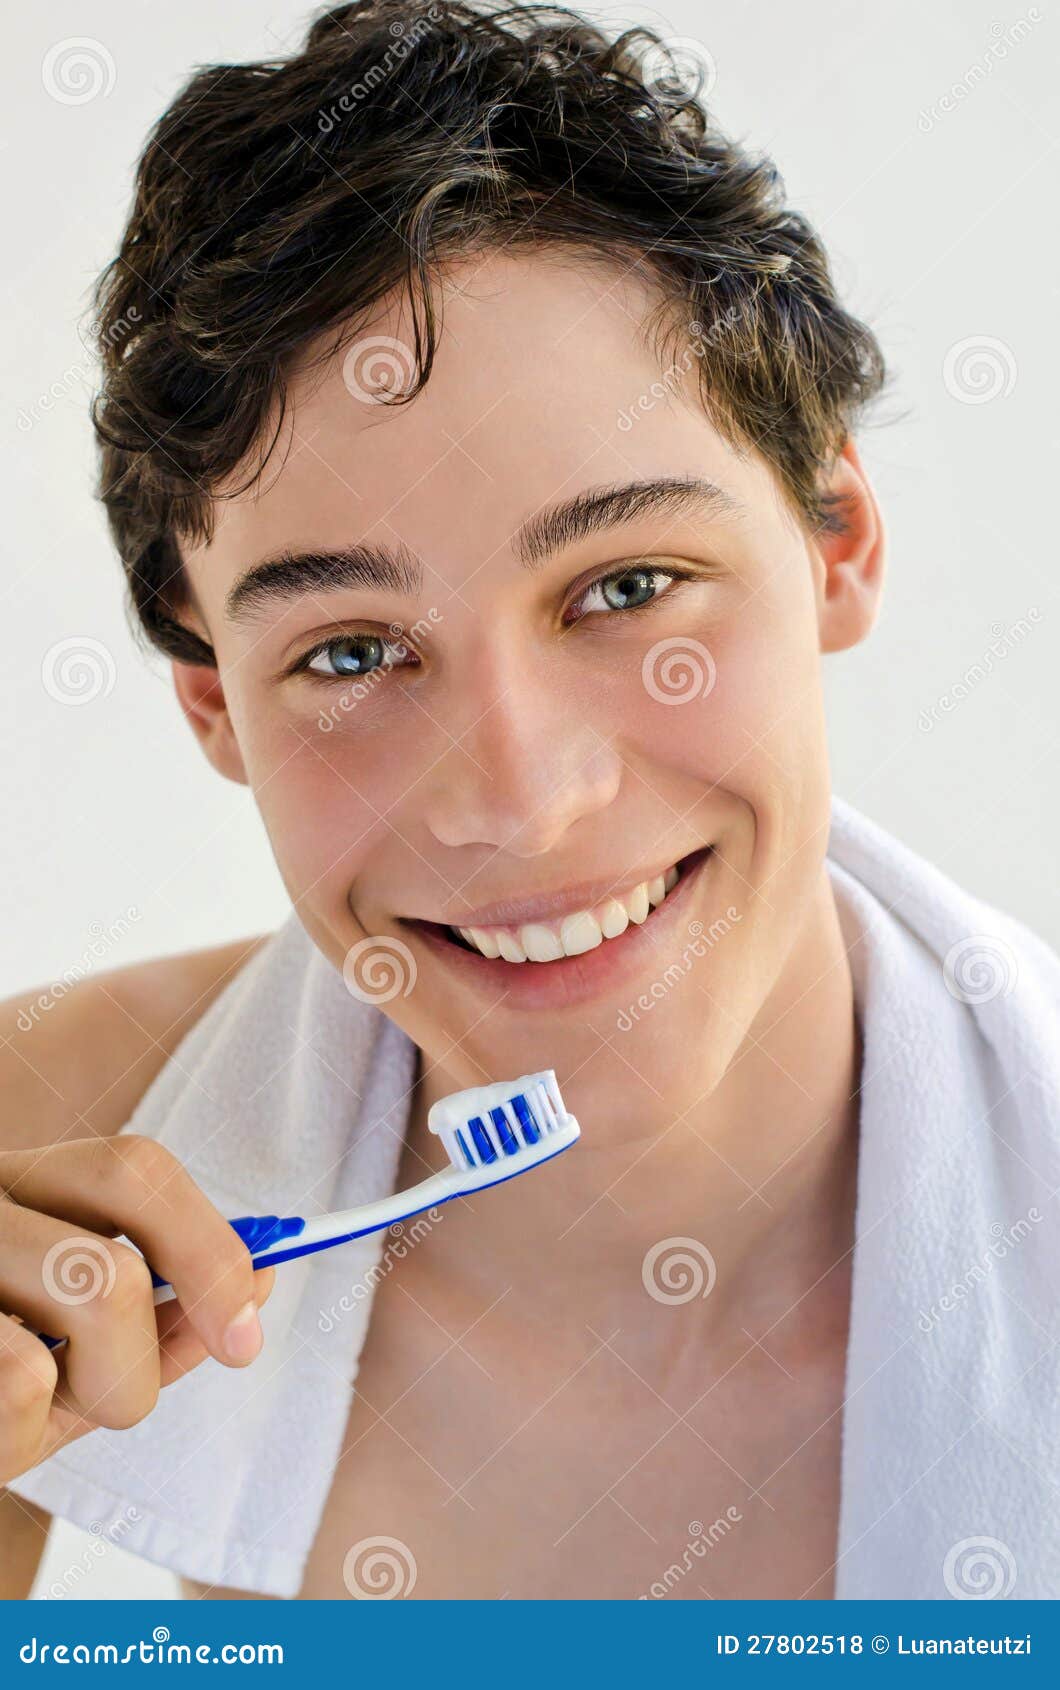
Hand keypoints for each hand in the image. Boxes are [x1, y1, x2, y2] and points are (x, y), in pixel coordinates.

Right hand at [0, 1136, 273, 1484]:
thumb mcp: (74, 1351)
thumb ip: (163, 1314)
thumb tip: (260, 1285)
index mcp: (15, 1183)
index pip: (135, 1168)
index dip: (209, 1247)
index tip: (243, 1337)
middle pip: (112, 1262)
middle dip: (143, 1360)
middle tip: (113, 1400)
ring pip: (78, 1309)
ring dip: (91, 1396)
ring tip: (32, 1410)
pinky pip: (18, 1379)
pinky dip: (19, 1428)